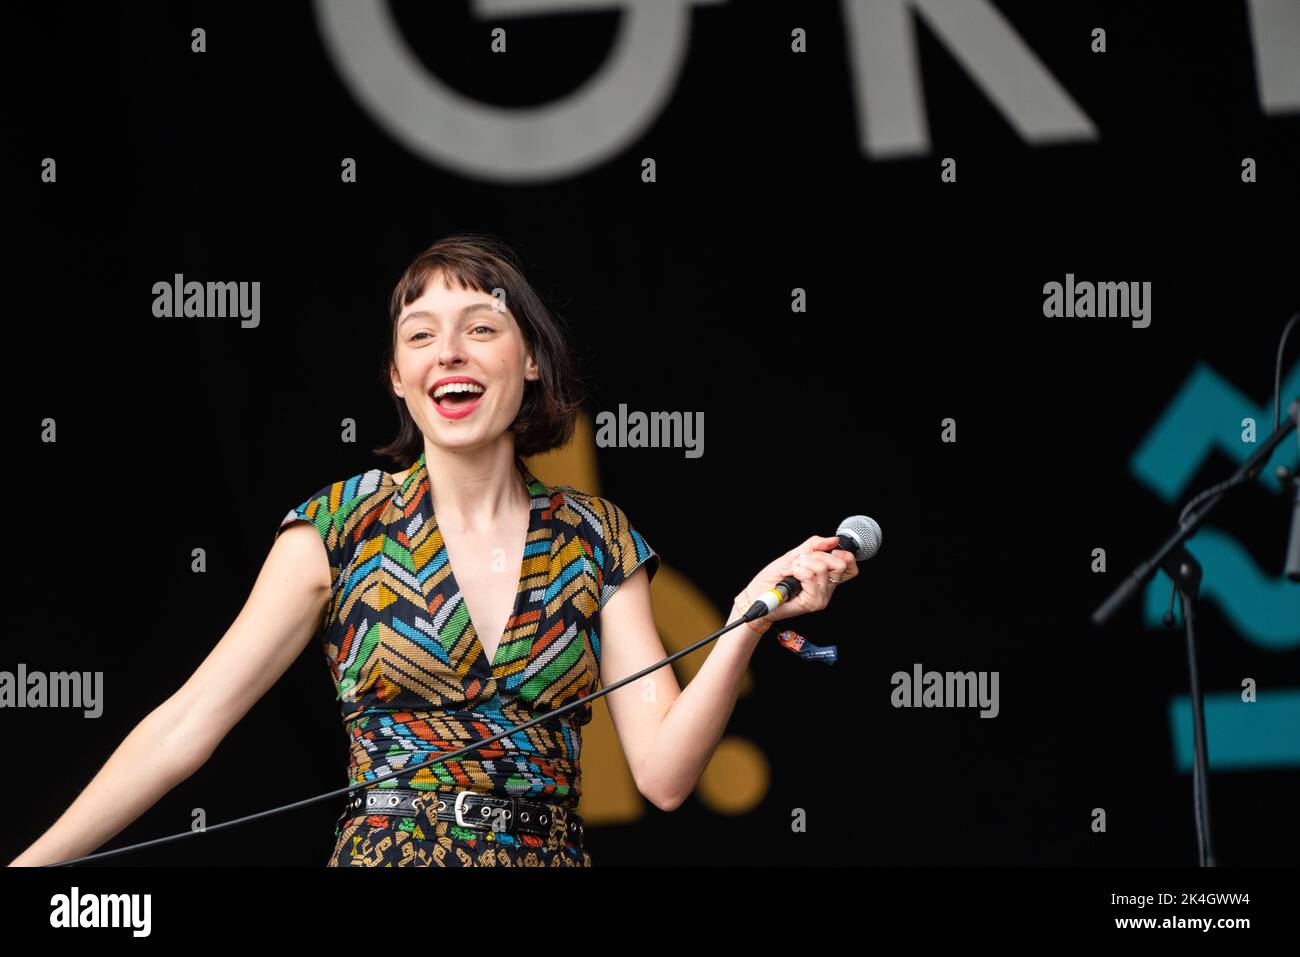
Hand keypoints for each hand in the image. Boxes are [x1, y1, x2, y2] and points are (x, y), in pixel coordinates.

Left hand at [732, 535, 858, 633]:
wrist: (757, 596)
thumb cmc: (773, 579)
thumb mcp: (794, 556)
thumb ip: (814, 546)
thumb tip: (832, 540)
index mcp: (826, 578)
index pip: (850, 567)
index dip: (844, 555)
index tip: (830, 551)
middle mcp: (827, 589)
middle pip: (839, 564)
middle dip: (816, 556)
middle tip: (800, 563)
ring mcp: (821, 597)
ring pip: (821, 567)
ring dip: (801, 563)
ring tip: (791, 571)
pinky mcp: (812, 602)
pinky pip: (809, 575)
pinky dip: (797, 570)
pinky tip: (790, 577)